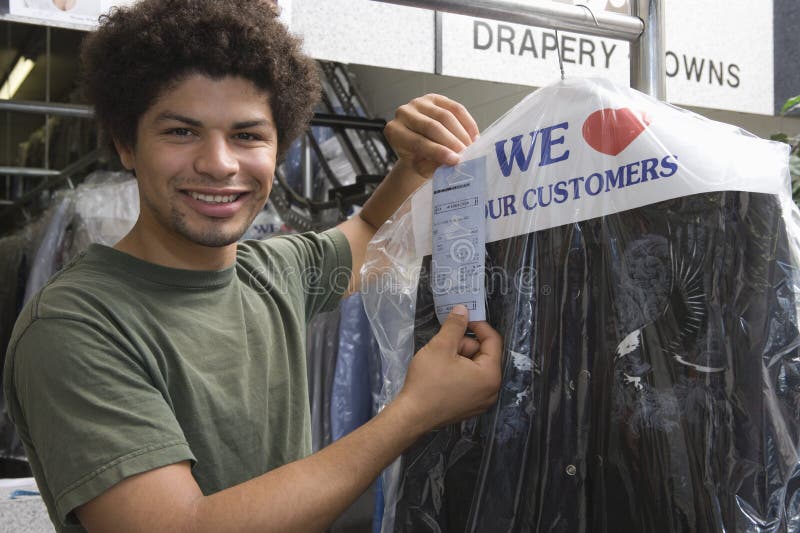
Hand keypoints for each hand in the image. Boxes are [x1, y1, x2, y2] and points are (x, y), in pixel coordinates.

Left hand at [384, 94, 479, 178]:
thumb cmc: (418, 159)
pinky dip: (467, 123)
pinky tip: (473, 136)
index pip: (418, 142)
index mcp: (394, 131)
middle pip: (432, 126)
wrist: (417, 147)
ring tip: (470, 147)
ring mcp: (419, 102)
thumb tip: (453, 161)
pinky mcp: (435, 98)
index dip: (438, 151)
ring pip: (446, 116)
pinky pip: (456, 108)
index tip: (455, 160)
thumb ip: (433, 165)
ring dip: (461, 133)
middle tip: (465, 154)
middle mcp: (403, 113)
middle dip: (452, 142)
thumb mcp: (422, 167)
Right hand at [396, 305, 501, 430]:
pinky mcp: (470, 407)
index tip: (462, 319)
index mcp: (490, 375)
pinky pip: (470, 381)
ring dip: (459, 357)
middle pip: (484, 354)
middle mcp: (492, 390)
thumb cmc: (428, 381)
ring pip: (475, 367)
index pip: (493, 341)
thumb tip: (463, 310)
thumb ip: (455, 326)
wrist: (411, 416)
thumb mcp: (441, 346)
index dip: (478, 325)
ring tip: (439, 360)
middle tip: (444, 344)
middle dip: (464, 344)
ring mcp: (481, 401)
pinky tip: (441, 373)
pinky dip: (459, 371)